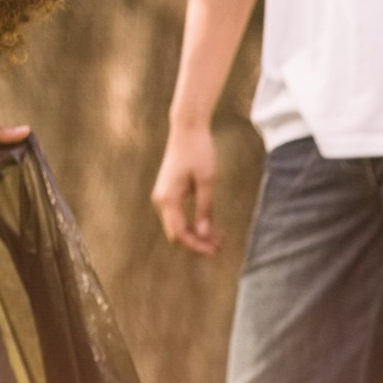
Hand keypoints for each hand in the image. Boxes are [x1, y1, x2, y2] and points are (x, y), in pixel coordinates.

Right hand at [150, 123, 220, 254]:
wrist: (187, 130)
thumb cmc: (199, 152)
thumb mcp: (207, 181)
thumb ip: (205, 209)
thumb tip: (204, 235)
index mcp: (168, 199)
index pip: (179, 233)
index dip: (196, 245)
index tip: (215, 251)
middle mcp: (161, 200)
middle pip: (176, 233)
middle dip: (197, 242)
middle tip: (220, 246)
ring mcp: (163, 197)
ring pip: (177, 226)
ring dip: (196, 234)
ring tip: (219, 238)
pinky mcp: (169, 193)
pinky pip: (178, 216)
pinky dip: (193, 223)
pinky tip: (209, 225)